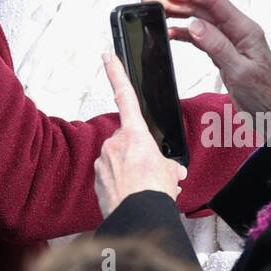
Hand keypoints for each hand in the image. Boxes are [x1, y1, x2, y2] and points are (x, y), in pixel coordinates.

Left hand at [94, 53, 185, 218]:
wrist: (138, 215)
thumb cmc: (154, 191)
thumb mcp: (170, 172)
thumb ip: (169, 166)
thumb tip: (173, 171)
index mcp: (135, 134)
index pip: (125, 96)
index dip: (116, 73)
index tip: (107, 56)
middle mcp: (115, 142)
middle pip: (129, 144)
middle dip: (140, 157)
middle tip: (152, 175)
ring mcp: (103, 160)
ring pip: (119, 162)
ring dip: (130, 172)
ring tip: (144, 189)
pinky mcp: (96, 178)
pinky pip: (110, 177)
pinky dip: (120, 184)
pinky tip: (131, 195)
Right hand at [143, 0, 270, 115]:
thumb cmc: (264, 95)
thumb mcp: (239, 71)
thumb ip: (217, 46)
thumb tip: (195, 24)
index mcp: (246, 30)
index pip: (215, 3)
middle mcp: (237, 31)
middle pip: (204, 9)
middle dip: (178, 1)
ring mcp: (229, 41)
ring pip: (200, 20)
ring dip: (178, 14)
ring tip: (157, 11)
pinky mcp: (222, 53)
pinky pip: (200, 37)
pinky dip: (184, 33)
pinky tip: (170, 32)